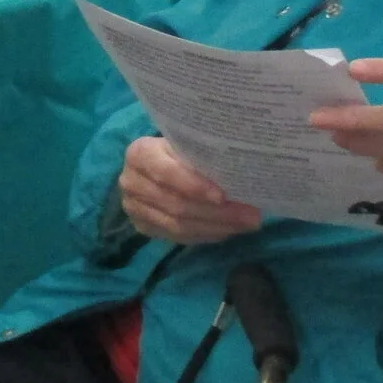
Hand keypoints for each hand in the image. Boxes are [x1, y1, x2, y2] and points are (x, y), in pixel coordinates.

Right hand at [120, 135, 260, 244]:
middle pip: (176, 204)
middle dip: (217, 213)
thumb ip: (203, 157)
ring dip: (216, 227)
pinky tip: (227, 230)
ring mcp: (134, 207)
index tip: (224, 196)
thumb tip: (242, 174)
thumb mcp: (186, 145)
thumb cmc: (178, 149)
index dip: (194, 186)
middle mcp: (130, 182)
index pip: (166, 172)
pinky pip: (177, 237)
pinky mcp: (142, 226)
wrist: (153, 164)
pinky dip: (205, 235)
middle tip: (251, 216)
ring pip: (178, 225)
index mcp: (139, 154)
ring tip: (245, 225)